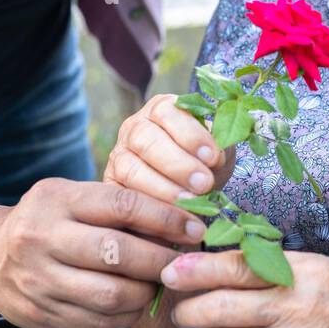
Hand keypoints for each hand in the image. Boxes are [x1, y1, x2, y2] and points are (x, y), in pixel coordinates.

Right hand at [0, 178, 206, 327]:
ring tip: (158, 283)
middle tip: (183, 262)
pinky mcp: (40, 315)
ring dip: (146, 292)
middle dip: (160, 260)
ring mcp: (38, 280)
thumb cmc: (47, 219)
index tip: (194, 228)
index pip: (122, 205)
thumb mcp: (72, 197)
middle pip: (118, 254)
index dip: (165, 218)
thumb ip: (117, 206)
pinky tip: (135, 302)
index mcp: (56, 200)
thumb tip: (181, 220)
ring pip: (110, 295)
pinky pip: (97, 323)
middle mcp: (42, 238)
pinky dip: (125, 315)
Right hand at [105, 94, 236, 199]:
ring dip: (163, 188)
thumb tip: (216, 154)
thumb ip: (217, 147)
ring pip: (130, 169)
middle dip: (178, 163)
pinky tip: (172, 217)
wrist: (190, 194)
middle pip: (144, 140)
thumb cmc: (205, 165)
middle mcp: (134, 128)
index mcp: (160, 110)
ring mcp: (119, 156)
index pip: (167, 112)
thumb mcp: (217, 151)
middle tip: (204, 184)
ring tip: (191, 203)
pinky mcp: (111, 186)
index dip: (190, 134)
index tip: (213, 157)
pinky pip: (122, 196)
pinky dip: (148, 207)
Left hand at [161, 249, 328, 327]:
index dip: (195, 270)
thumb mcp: (316, 265)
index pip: (235, 269)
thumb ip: (269, 264)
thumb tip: (215, 261)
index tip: (172, 270)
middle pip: (218, 310)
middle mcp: (293, 311)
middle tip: (181, 306)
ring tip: (211, 325)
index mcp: (300, 274)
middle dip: (188, 308)